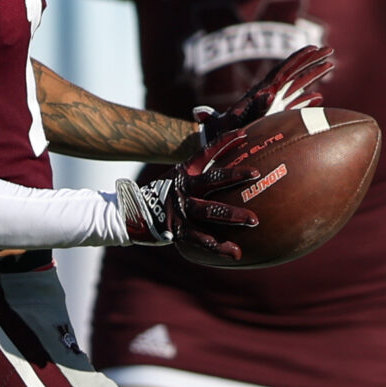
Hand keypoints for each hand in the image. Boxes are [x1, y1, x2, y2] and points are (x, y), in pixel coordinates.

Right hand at [119, 133, 264, 260]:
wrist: (129, 214)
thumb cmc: (160, 195)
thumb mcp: (175, 179)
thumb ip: (197, 174)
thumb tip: (223, 172)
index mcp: (184, 173)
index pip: (206, 153)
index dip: (224, 142)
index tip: (244, 133)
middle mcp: (184, 188)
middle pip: (213, 180)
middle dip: (235, 176)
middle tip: (256, 173)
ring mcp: (181, 209)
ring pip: (211, 210)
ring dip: (234, 215)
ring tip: (255, 220)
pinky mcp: (178, 229)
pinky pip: (203, 239)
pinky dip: (220, 246)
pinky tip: (236, 252)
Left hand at [193, 44, 334, 149]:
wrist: (216, 143)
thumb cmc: (225, 134)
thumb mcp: (237, 119)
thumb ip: (255, 107)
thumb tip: (267, 94)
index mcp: (262, 90)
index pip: (283, 70)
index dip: (298, 58)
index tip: (313, 47)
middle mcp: (269, 93)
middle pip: (293, 72)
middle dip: (310, 60)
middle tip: (329, 49)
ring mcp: (272, 104)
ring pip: (297, 86)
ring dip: (313, 75)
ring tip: (331, 65)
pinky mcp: (273, 117)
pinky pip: (293, 104)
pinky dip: (307, 100)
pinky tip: (319, 97)